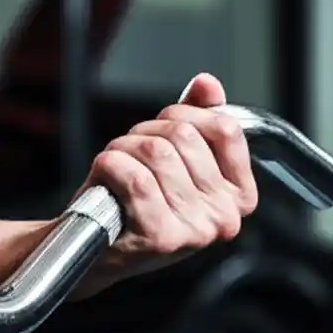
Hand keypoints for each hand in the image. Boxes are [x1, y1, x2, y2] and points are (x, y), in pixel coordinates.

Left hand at [75, 73, 259, 296]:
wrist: (93, 248)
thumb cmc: (133, 201)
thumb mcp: (173, 161)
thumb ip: (196, 121)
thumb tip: (208, 84)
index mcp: (239, 196)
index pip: (225, 128)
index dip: (184, 114)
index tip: (162, 126)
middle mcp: (225, 217)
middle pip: (184, 136)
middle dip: (144, 133)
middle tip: (129, 153)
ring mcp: (196, 230)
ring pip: (156, 152)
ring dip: (122, 149)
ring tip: (116, 168)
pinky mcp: (162, 237)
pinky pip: (135, 177)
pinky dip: (109, 165)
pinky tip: (105, 178)